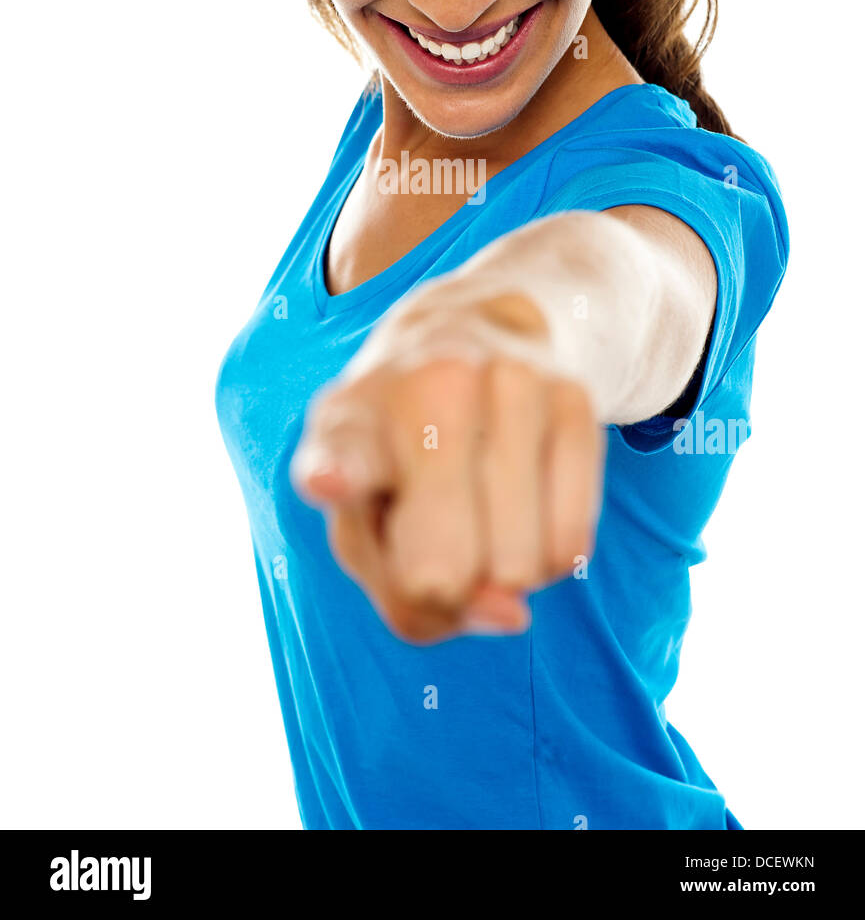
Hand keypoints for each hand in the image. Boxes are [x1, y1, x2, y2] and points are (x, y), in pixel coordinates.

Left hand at [289, 283, 605, 643]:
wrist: (466, 335)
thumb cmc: (398, 462)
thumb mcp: (367, 529)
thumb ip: (411, 602)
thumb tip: (511, 612)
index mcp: (349, 423)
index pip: (344, 453)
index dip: (338, 473)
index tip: (330, 479)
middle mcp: (425, 387)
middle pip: (441, 573)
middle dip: (442, 591)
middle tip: (435, 540)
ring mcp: (506, 382)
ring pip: (517, 568)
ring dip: (501, 576)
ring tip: (478, 512)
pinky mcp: (572, 396)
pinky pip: (570, 545)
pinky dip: (548, 557)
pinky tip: (523, 507)